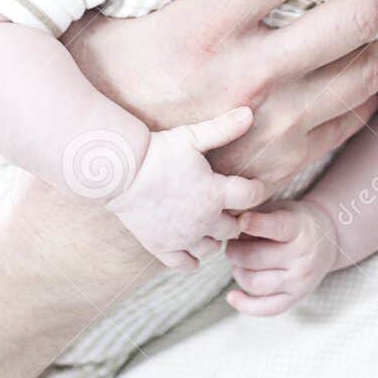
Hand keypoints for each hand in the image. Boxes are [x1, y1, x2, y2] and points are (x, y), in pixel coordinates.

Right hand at [61, 0, 377, 191]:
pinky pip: (351, 118)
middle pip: (355, 15)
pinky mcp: (286, 162)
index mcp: (205, 29)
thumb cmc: (105, 83)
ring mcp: (274, 126)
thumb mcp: (117, 14)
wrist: (104, 182)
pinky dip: (372, 87)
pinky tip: (374, 65)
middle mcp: (249, 77)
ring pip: (366, 71)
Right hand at [105, 107, 267, 269]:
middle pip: (234, 228)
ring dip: (215, 238)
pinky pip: (184, 264)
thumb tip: (249, 112)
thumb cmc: (159, 150)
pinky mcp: (161, 247)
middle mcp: (203, 221)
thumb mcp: (193, 136)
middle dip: (235, 218)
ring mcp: (182, 237)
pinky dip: (191, 261)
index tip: (251, 186)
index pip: (252, 198)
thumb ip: (224, 128)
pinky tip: (193, 253)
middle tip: (228, 207)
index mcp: (215, 194)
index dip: (256, 190)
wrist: (122, 172)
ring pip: (212, 248)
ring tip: (210, 225)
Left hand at [225, 201, 339, 314]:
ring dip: (237, 271)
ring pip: (254, 283)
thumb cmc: (296, 221)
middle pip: (255, 258)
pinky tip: (232, 296)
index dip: (257, 224)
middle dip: (234, 251)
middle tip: (232, 244)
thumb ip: (259, 214)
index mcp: (301, 228)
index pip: (278, 227)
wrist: (326, 241)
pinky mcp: (295, 298)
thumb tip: (230, 226)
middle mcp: (303, 257)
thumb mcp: (283, 209)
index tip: (240, 221)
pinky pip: (266, 308)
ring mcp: (300, 281)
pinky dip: (244, 305)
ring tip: (238, 261)